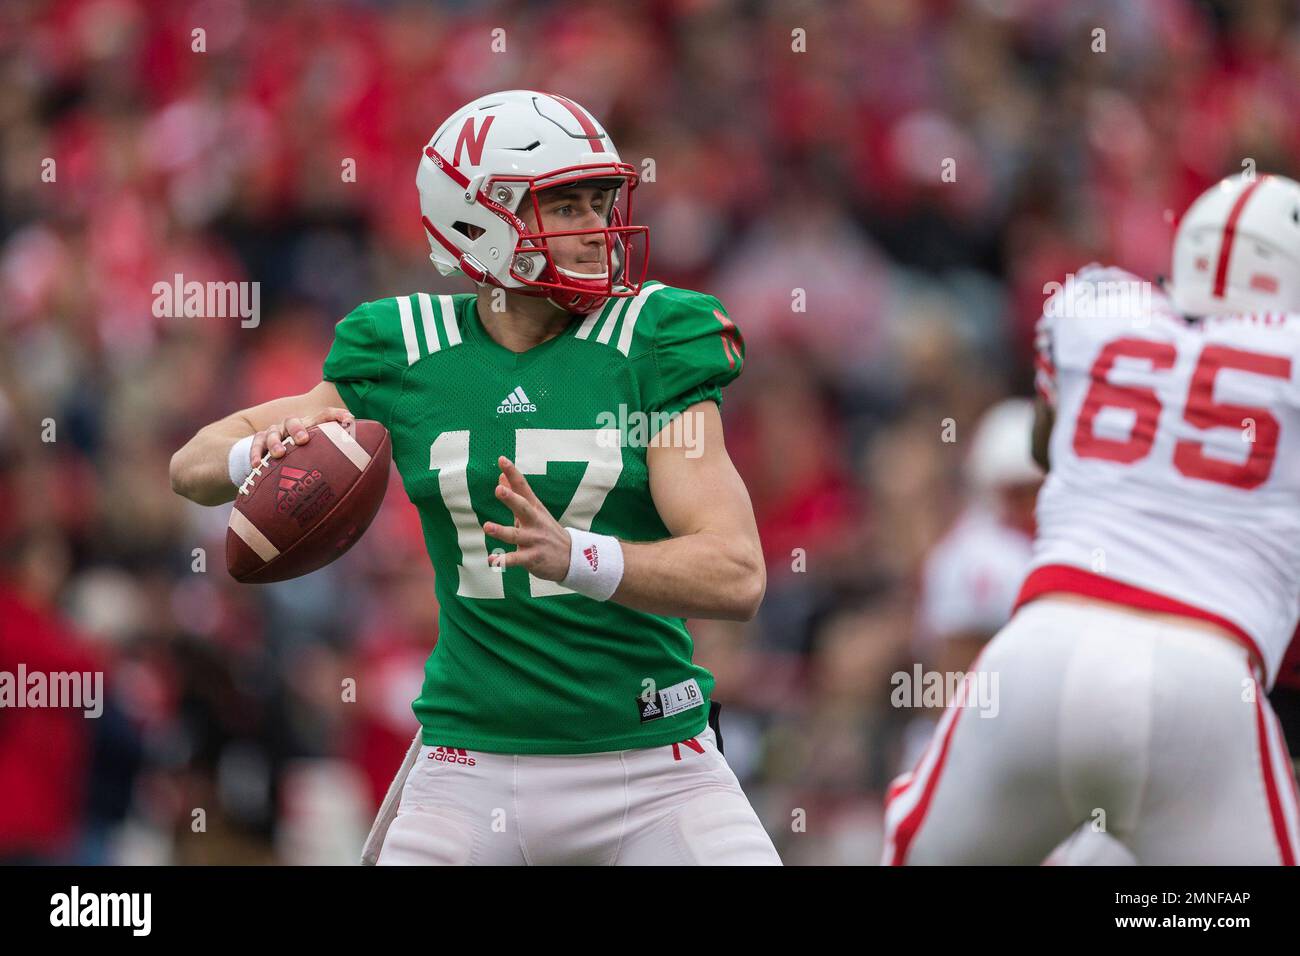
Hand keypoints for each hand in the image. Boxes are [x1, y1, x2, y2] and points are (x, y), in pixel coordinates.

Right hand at [250, 407, 353, 464]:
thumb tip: (364, 469)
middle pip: (294, 421)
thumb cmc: (304, 457)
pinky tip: (257, 466)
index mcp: (309, 426)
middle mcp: (291, 427)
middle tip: (304, 440)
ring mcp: (273, 434)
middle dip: (299, 429)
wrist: (274, 459)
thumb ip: (339, 456)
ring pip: (272, 432)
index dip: (336, 415)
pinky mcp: (258, 444)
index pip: (323, 416)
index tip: (350, 419)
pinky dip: (255, 455)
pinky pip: (255, 446)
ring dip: (275, 443)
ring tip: (278, 455)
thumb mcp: (321, 455)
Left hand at [481, 456, 570, 580]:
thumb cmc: (547, 531)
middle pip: (523, 508)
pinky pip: (516, 559)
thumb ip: (516, 495)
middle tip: (499, 490)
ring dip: (501, 531)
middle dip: (511, 499)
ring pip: (516, 534)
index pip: (523, 488)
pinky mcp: (532, 558)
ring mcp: (534, 540)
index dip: (512, 473)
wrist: (572, 557)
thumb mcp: (534, 511)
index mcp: (534, 508)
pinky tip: (491, 560)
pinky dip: (503, 560)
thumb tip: (500, 477)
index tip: (502, 460)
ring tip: (487, 527)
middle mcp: (535, 522)